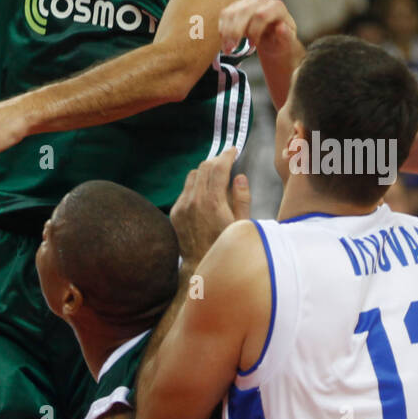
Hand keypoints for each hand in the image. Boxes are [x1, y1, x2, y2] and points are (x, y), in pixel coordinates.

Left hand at [169, 149, 251, 264]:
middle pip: (204, 167)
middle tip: (226, 161)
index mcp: (213, 202)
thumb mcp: (241, 225)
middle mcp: (195, 201)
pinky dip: (196, 185)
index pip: (219, 168)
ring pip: (193, 175)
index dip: (227, 155)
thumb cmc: (226, 247)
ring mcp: (182, 206)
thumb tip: (240, 177)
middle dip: (216, 160)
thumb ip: (242, 199)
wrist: (201, 268)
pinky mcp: (175, 212)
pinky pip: (185, 190)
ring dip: (205, 171)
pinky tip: (205, 193)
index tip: (233, 150)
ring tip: (216, 175)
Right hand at [219, 0, 297, 58]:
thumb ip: (286, 35)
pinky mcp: (236, 5)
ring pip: (231, 12)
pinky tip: (225, 41)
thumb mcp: (287, 42)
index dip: (254, 31)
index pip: (261, 15)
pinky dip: (222, 29)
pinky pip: (225, 14)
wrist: (273, 38)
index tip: (252, 45)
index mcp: (277, 7)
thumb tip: (281, 27)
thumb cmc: (280, 40)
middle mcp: (262, 0)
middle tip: (232, 49)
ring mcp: (248, 1)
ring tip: (227, 49)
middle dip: (235, 32)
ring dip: (226, 32)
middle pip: (243, 12)